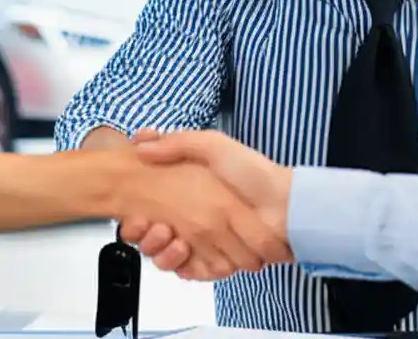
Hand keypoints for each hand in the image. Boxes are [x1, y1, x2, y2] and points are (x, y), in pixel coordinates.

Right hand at [121, 129, 292, 279]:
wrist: (284, 205)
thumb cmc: (252, 173)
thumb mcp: (213, 146)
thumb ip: (179, 143)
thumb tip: (142, 145)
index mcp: (190, 196)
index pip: (150, 212)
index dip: (136, 217)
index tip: (132, 214)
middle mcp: (194, 222)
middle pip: (154, 238)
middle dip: (144, 236)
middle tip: (147, 226)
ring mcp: (205, 245)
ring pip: (168, 259)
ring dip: (162, 252)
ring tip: (169, 238)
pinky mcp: (217, 264)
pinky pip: (192, 273)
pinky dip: (184, 268)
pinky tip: (182, 253)